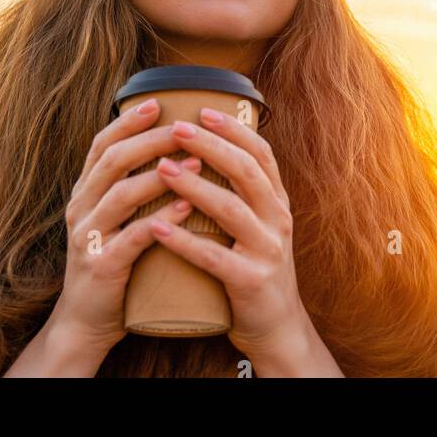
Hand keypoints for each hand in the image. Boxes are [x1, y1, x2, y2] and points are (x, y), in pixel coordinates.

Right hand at [53, 97, 197, 359]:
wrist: (87, 321)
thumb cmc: (114, 263)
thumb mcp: (116, 219)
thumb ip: (133, 187)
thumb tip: (174, 150)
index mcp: (86, 193)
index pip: (101, 146)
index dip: (127, 122)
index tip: (158, 102)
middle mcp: (82, 209)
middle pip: (112, 162)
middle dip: (151, 140)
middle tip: (185, 127)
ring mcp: (88, 238)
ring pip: (121, 195)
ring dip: (161, 175)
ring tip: (195, 162)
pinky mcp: (101, 267)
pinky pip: (132, 237)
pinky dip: (161, 220)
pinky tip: (186, 208)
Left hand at [151, 108, 319, 371]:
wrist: (276, 326)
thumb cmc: (254, 268)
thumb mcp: (258, 224)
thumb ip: (243, 192)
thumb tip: (212, 148)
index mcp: (277, 202)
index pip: (261, 154)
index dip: (235, 130)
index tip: (204, 110)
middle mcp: (278, 220)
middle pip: (246, 172)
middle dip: (212, 146)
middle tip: (178, 129)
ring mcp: (267, 250)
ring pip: (231, 209)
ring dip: (194, 186)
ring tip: (162, 168)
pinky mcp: (251, 281)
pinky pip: (215, 257)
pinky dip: (185, 241)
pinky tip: (159, 228)